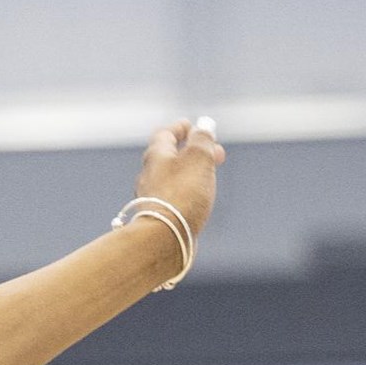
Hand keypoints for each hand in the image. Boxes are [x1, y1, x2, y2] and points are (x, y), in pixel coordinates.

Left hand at [131, 116, 224, 242]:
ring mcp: (152, 198)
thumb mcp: (198, 157)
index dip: (181, 128)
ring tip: (210, 177)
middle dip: (194, 152)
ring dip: (192, 174)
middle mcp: (149, 175)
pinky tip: (198, 201)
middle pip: (170, 157)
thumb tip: (203, 126)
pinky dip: (187, 193)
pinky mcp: (158, 218)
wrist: (164, 238)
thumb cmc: (182, 194)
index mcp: (156, 156)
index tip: (192, 126)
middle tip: (216, 153)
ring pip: (172, 179)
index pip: (165, 134)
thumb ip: (202, 140)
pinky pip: (173, 199)